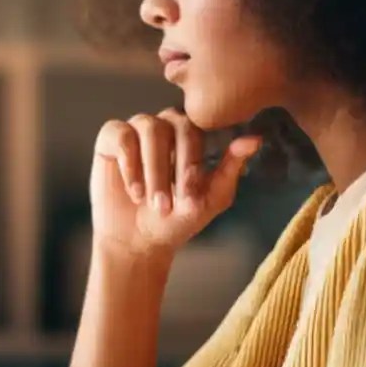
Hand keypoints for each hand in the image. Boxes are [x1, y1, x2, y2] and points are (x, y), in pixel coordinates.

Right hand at [91, 108, 262, 258]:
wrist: (137, 240)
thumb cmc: (176, 219)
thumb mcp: (211, 197)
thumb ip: (232, 167)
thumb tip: (255, 139)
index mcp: (190, 136)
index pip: (197, 130)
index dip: (192, 161)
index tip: (188, 196)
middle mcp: (164, 126)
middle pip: (173, 126)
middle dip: (172, 168)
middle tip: (167, 205)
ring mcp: (136, 129)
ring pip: (148, 129)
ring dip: (151, 169)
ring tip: (148, 201)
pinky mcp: (110, 138)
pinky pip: (120, 135)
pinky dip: (128, 164)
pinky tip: (132, 190)